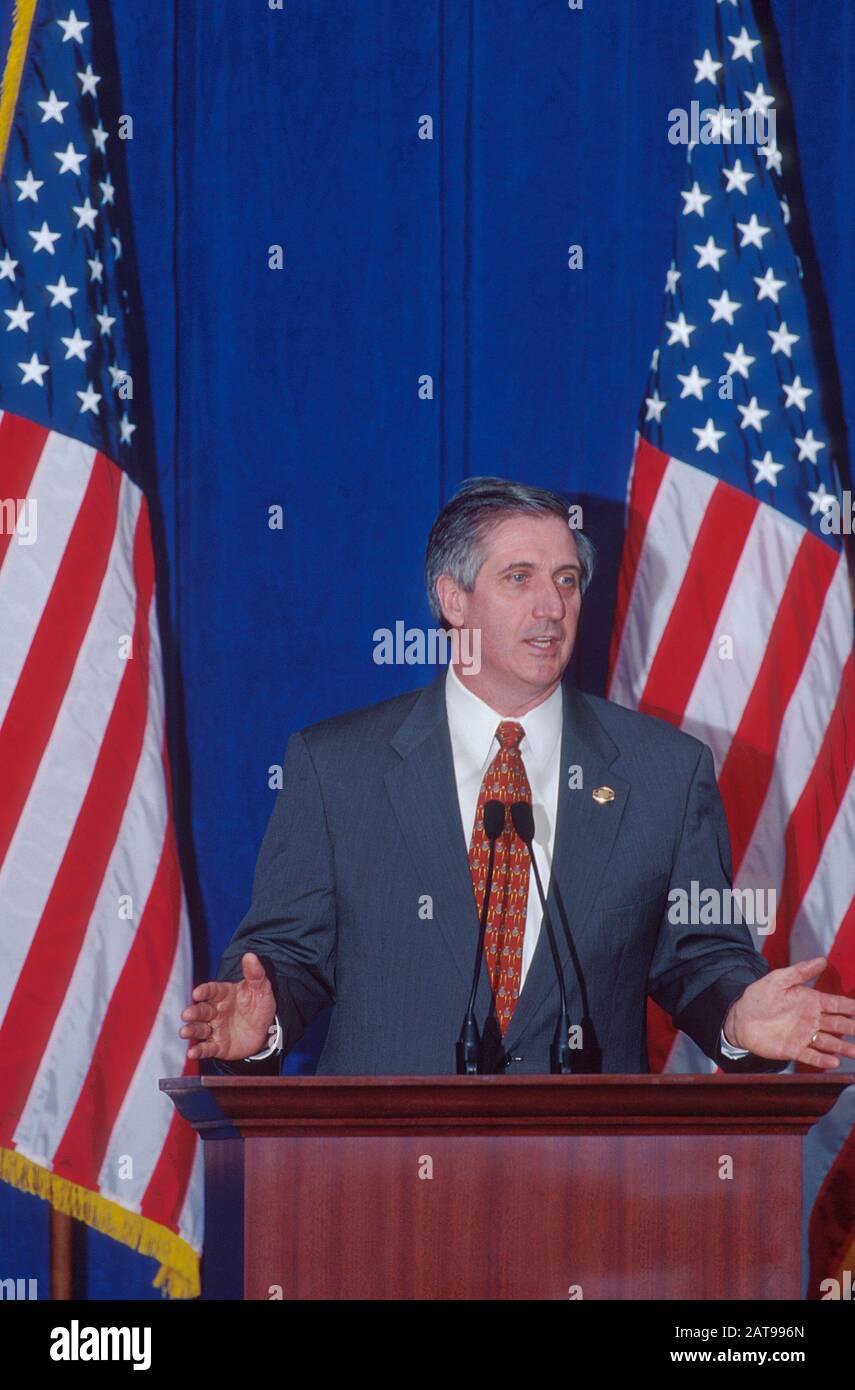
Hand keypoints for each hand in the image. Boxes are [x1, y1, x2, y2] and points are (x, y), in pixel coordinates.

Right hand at [180, 952, 276, 1059]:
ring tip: (184, 1032)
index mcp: (224, 994)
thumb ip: (255, 973)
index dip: (204, 991)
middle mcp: (215, 1011)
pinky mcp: (217, 1046)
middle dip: (193, 1012)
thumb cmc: (259, 1006)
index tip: (197, 992)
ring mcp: (215, 1028)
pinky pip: (206, 1048)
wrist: (266, 1031)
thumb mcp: (261, 988)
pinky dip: (199, 1050)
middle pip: (202, 1010)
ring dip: (191, 1030)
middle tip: (187, 1014)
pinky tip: (192, 1053)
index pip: (211, 990)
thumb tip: (250, 955)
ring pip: (200, 1029)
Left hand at [723, 957, 854, 1069]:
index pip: (837, 1004)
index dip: (851, 1007)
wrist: (739, 1018)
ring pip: (829, 1042)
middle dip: (853, 1027)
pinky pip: (811, 1056)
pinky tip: (834, 1062)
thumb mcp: (778, 979)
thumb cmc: (759, 996)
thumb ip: (800, 971)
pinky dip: (822, 1059)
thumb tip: (823, 960)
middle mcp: (812, 1019)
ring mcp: (804, 1036)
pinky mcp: (793, 1050)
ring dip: (844, 1047)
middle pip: (838, 1024)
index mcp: (811, 1001)